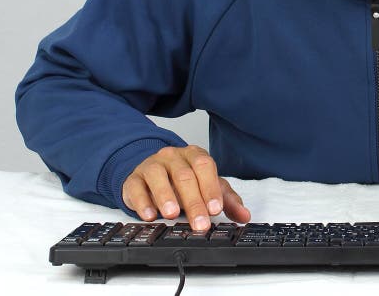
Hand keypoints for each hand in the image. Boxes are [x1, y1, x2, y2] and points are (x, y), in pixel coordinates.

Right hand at [122, 144, 250, 230]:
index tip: (216, 209)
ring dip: (166, 196)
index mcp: (194, 155)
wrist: (150, 173)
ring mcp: (152, 165)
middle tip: (200, 223)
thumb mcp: (206, 187)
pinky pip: (136, 187)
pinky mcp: (133, 179)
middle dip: (194, 201)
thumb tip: (244, 215)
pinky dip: (142, 202)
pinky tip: (149, 215)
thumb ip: (227, 200)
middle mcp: (173, 157)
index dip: (210, 187)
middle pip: (184, 175)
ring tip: (173, 214)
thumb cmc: (182, 180)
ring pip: (158, 177)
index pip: (205, 166)